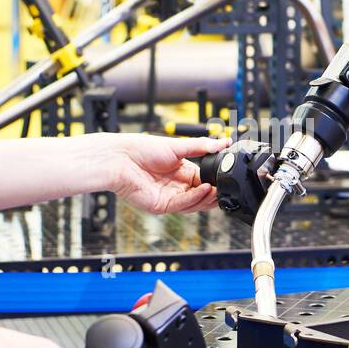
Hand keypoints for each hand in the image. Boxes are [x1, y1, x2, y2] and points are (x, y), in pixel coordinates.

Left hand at [102, 133, 228, 214]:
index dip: (216, 183)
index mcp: (183, 172)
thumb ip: (202, 146)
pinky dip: (194, 199)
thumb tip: (225, 141)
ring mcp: (170, 197)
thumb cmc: (143, 149)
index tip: (228, 180)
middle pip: (201, 196)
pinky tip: (204, 190)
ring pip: (194, 204)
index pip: (205, 181)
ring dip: (207, 198)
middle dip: (214, 195)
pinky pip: (182, 205)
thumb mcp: (178, 146)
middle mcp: (178, 186)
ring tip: (216, 190)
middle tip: (226, 190)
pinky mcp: (161, 206)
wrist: (121, 158)